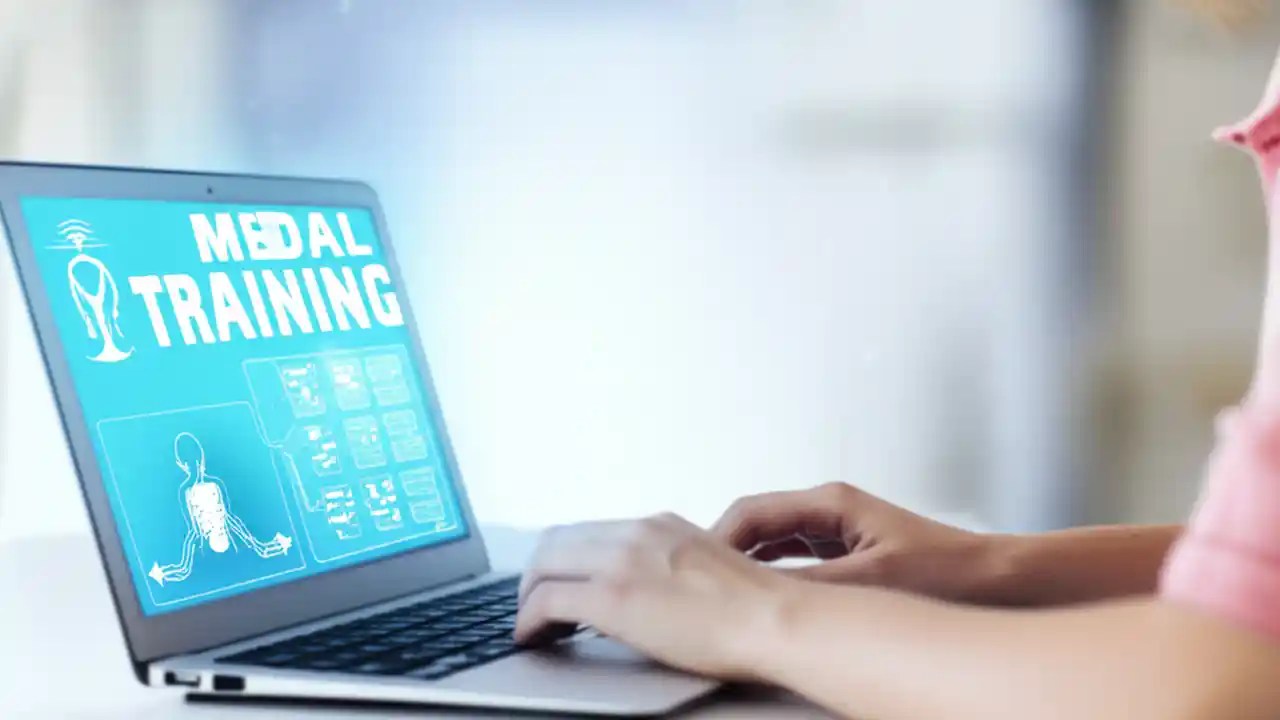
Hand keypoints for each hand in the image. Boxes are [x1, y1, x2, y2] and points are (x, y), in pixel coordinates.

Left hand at [515, 513, 795, 678]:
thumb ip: (670, 566)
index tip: (558, 580)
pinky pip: (547, 601)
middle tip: (532, 603)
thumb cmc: (754, 608)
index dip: (563, 558)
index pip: (589, 531)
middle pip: (556, 541)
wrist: (771, 618)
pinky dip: (529, 619)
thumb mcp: (706, 567)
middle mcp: (634, 533)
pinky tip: (531, 637)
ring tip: (530, 623)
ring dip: (528, 594)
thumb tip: (648, 589)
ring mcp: (620, 560)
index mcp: (657, 526)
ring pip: (544, 565)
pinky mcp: (611, 596)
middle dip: (537, 573)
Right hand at [713, 482, 996, 601]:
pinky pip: (793, 559)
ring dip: (745, 563)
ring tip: (718, 591)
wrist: (996, 579)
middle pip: (757, 523)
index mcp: (830, 502)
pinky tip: (758, 597)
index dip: (718, 538)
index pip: (753, 512)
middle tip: (696, 582)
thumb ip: (811, 584)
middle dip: (724, 549)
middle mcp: (828, 509)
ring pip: (772, 542)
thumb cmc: (945, 571)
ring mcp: (836, 530)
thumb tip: (758, 592)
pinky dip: (771, 574)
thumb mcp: (870, 580)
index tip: (696, 568)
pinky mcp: (846, 553)